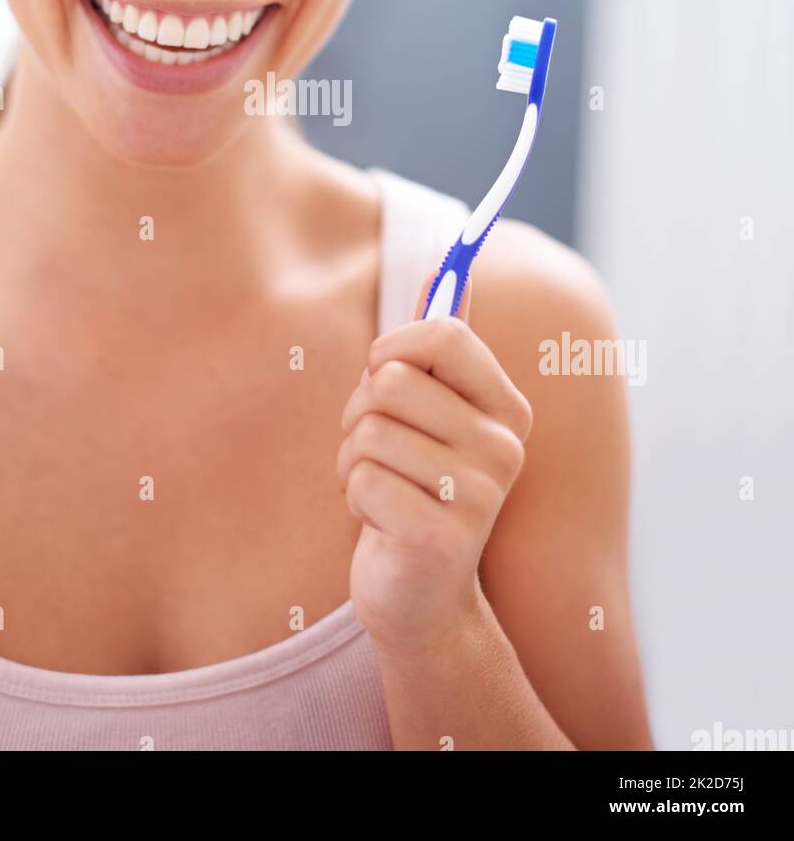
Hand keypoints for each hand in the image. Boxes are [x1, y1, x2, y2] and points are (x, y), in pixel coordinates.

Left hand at [337, 269, 533, 657]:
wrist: (420, 595)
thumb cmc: (414, 485)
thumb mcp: (428, 411)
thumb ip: (438, 344)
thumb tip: (447, 263)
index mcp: (506, 408)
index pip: (445, 334)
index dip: (393, 347)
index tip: (384, 373)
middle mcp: (504, 447)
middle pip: (391, 382)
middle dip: (360, 413)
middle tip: (379, 450)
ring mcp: (478, 494)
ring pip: (368, 431)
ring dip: (353, 459)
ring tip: (382, 488)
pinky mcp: (441, 537)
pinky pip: (360, 478)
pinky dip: (352, 497)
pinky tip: (380, 522)